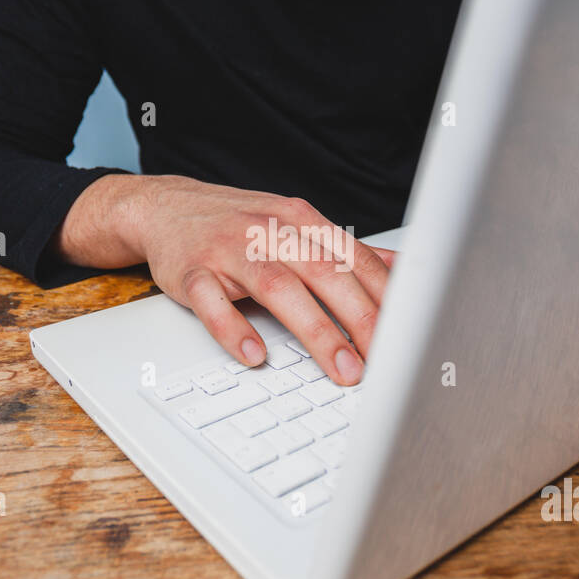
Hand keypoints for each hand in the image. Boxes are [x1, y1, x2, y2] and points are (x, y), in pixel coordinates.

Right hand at [53, 174, 394, 384]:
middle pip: (325, 273)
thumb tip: (404, 270)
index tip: (412, 334)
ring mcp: (229, 250)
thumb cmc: (238, 224)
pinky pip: (212, 302)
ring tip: (343, 369)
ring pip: (278, 288)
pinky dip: (234, 329)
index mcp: (301, 221)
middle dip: (362, 319)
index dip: (387, 298)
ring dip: (315, 331)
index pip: (354, 260)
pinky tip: (256, 355)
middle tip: (387, 361)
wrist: (166, 208)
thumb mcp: (295, 227)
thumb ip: (346, 251)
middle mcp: (269, 231)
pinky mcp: (191, 272)